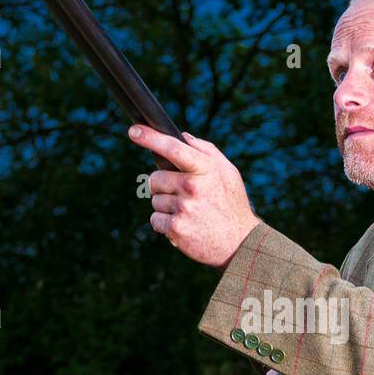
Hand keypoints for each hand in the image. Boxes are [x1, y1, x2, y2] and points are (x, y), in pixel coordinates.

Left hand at [128, 124, 261, 267]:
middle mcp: (193, 187)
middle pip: (155, 178)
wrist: (240, 243)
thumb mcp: (228, 172)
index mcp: (205, 169)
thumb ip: (206, 151)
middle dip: (162, 186)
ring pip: (155, 200)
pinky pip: (155, 219)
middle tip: (182, 195)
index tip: (133, 131)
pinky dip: (164, 223)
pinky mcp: (176, 228)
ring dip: (166, 207)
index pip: (173, 148)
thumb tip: (183, 137)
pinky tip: (183, 225)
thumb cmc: (232, 204)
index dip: (151, 138)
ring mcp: (184, 208)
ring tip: (188, 213)